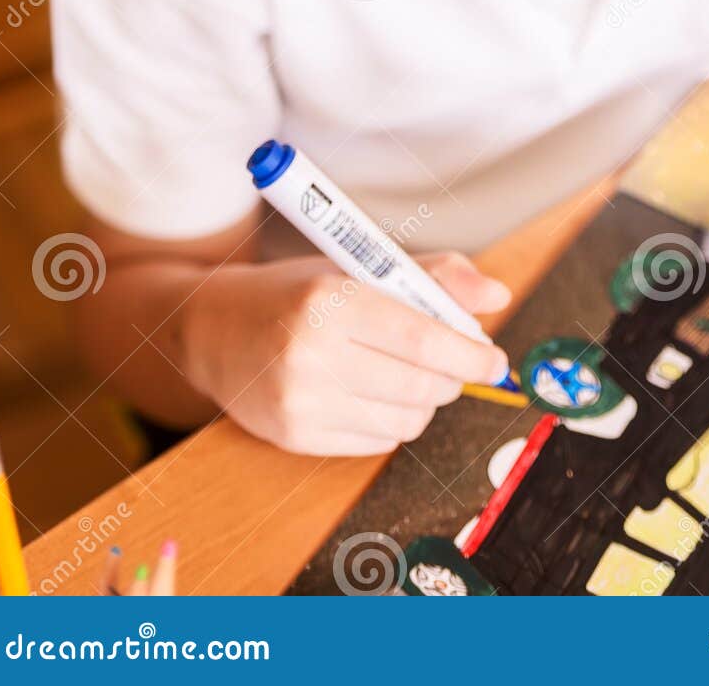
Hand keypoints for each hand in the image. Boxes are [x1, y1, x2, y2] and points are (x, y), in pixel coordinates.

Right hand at [182, 250, 510, 455]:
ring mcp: (300, 402)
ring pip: (404, 422)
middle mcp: (311, 353)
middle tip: (457, 363)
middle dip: (453, 377)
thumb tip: (498, 295)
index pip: (423, 338)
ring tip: (413, 376)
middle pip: (420, 385)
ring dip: (425, 402)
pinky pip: (374, 442)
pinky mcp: (293, 437)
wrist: (211, 329)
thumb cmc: (295, 292)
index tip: (496, 358)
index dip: (470, 353)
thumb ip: (433, 276)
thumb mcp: (357, 266)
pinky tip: (377, 394)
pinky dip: (392, 422)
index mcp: (331, 299)